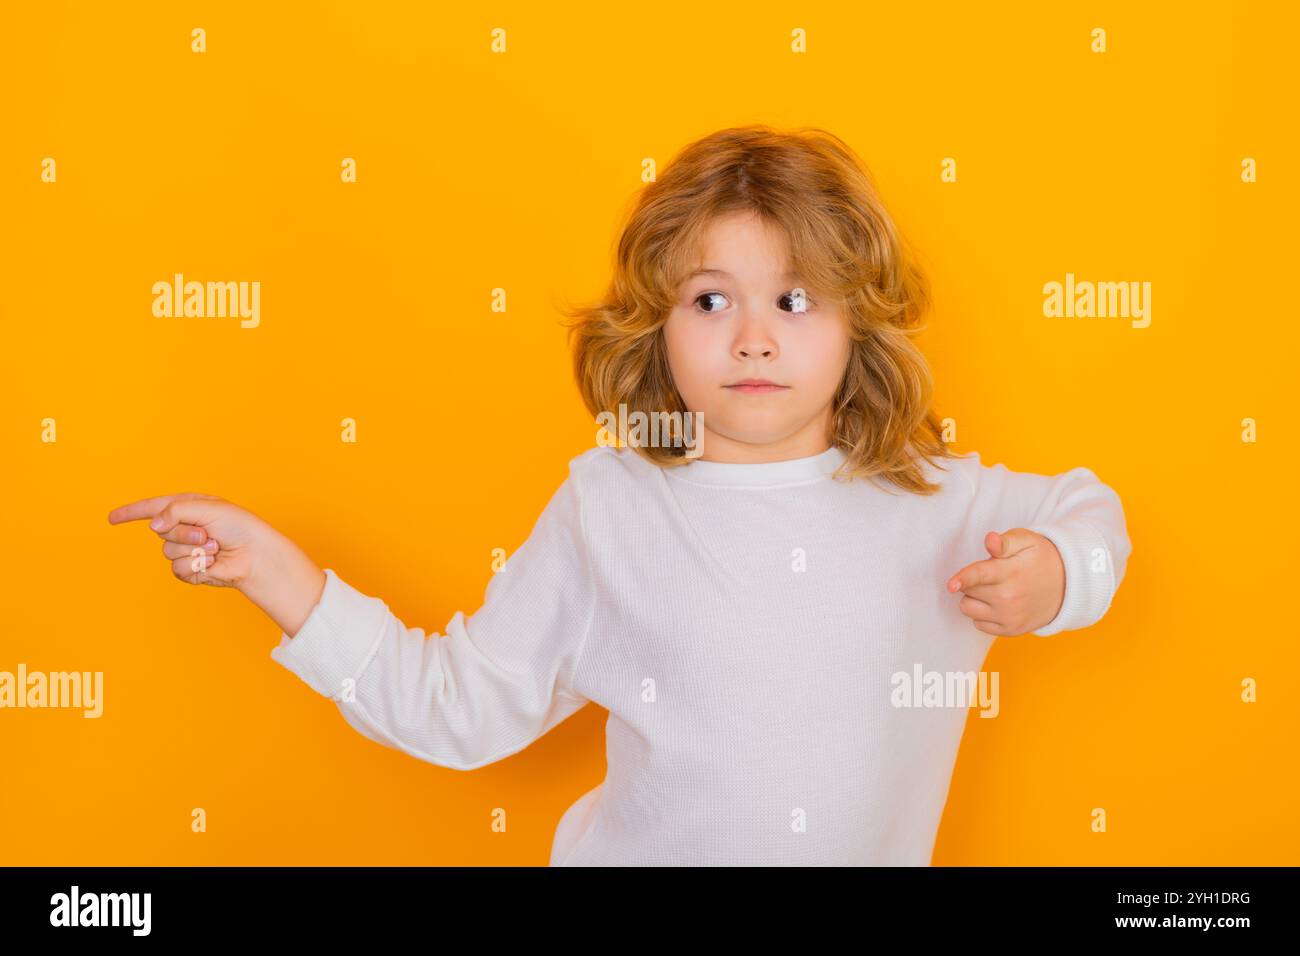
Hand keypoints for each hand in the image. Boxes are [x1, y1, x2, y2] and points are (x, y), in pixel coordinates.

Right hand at [108, 492, 326, 635]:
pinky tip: (213, 563)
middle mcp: (185, 527)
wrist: (255, 555)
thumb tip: (153, 524)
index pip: (153, 508)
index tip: (111, 518)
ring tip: (215, 548)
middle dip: (182, 532)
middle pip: (160, 530)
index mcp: (188, 507)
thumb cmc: (239, 527)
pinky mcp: (191, 569)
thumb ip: (176, 510)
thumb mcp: (207, 508)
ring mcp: (187, 550)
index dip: (131, 513)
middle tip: (207, 534)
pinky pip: (178, 569)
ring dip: (192, 550)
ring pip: (168, 550)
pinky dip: (196, 566)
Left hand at [946, 529, 1064, 635]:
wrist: (1067, 586)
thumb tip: (990, 540)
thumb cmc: (1040, 558)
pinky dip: (982, 614)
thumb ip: (1005, 541)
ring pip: (968, 609)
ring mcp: (1009, 617)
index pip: (980, 575)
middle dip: (972, 581)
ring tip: (993, 589)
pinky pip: (978, 624)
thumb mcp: (1026, 541)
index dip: (963, 579)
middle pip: (968, 590)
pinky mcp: (1010, 630)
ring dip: (974, 598)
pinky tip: (997, 604)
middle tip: (992, 575)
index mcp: (1011, 573)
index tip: (951, 585)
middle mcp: (1009, 598)